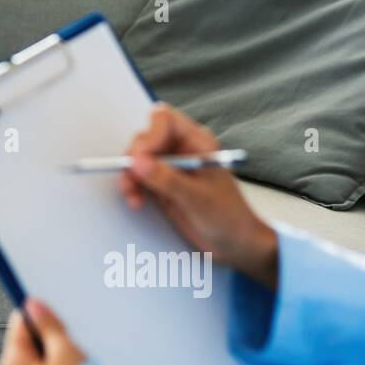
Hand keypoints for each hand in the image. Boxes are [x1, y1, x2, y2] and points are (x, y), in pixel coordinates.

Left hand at [0, 297, 86, 364]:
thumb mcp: (66, 350)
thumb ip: (47, 325)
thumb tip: (33, 305)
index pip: (18, 324)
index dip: (38, 316)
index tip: (52, 313)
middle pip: (23, 344)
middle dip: (45, 341)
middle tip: (68, 348)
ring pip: (31, 363)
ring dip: (48, 359)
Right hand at [116, 103, 277, 288]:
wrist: (235, 244)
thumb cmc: (227, 217)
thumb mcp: (196, 198)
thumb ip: (166, 179)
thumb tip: (136, 162)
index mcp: (197, 142)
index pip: (165, 120)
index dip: (150, 135)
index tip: (141, 158)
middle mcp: (181, 149)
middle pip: (146, 138)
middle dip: (134, 158)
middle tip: (131, 179)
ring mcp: (170, 167)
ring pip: (138, 158)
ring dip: (129, 175)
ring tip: (132, 196)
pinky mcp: (161, 184)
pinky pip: (138, 177)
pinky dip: (132, 187)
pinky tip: (136, 201)